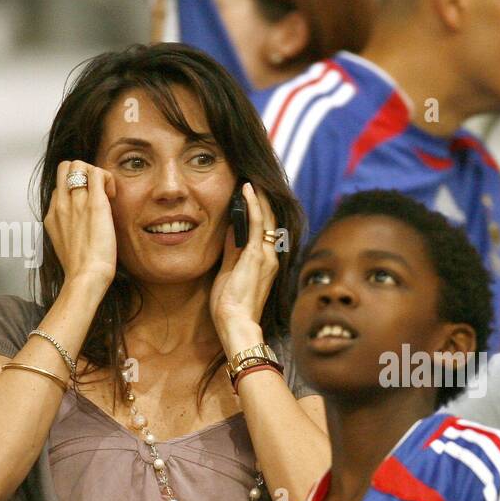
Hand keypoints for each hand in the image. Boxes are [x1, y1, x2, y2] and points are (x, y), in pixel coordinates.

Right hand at [43, 160, 117, 294]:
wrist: (85, 276)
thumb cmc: (81, 269)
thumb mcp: (66, 247)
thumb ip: (69, 231)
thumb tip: (81, 227)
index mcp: (52, 216)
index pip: (60, 188)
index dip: (76, 191)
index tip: (89, 207)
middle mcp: (60, 205)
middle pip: (63, 168)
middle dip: (82, 171)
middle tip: (98, 192)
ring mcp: (75, 202)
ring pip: (78, 164)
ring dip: (95, 174)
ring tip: (106, 194)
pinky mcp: (94, 203)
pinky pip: (96, 172)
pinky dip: (107, 177)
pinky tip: (112, 195)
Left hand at [210, 181, 280, 351]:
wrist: (236, 323)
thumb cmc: (231, 306)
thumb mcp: (229, 272)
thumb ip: (232, 250)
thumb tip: (230, 228)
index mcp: (265, 262)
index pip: (267, 229)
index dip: (262, 209)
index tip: (254, 191)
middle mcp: (270, 256)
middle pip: (271, 219)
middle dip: (263, 197)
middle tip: (254, 176)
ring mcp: (266, 255)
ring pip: (266, 217)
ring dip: (259, 195)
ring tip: (251, 177)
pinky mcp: (256, 255)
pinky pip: (257, 224)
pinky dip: (253, 204)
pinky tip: (247, 189)